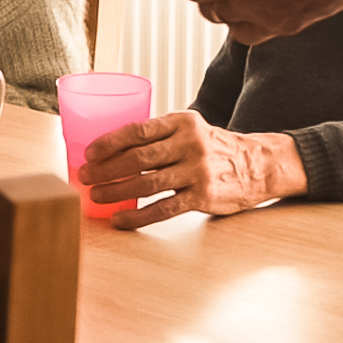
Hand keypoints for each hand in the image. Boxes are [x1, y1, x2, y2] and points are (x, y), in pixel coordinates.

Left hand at [77, 109, 305, 227]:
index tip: (89, 153)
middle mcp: (189, 144)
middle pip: (138, 158)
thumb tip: (114, 146)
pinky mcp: (202, 197)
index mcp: (182, 122)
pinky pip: (163, 209)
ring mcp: (197, 171)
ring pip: (147, 184)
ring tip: (96, 197)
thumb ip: (161, 135)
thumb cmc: (214, 148)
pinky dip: (137, 216)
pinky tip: (120, 219)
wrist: (258, 166)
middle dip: (105, 169)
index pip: (138, 130)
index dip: (109, 143)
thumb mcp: (191, 129)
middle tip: (84, 177)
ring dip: (116, 192)